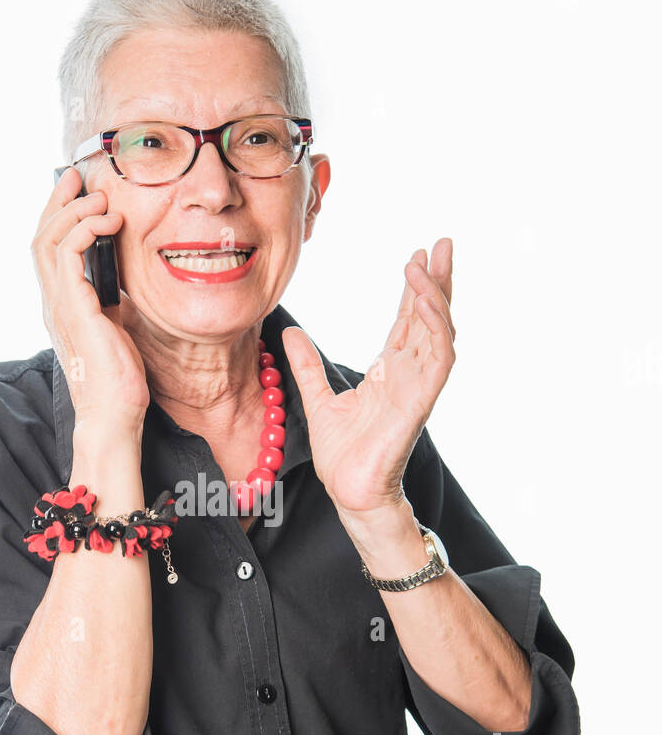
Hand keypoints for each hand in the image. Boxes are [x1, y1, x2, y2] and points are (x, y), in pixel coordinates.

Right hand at [30, 167, 149, 432]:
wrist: (114, 415)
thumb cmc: (119, 380)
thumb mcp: (116, 328)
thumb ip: (109, 301)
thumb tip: (119, 278)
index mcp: (61, 306)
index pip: (49, 250)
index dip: (58, 215)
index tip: (78, 189)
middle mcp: (53, 303)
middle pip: (41, 237)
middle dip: (59, 202)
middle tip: (80, 177)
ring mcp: (59, 306)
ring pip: (48, 241)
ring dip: (74, 212)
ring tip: (101, 199)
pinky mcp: (74, 310)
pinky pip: (67, 256)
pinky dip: (83, 231)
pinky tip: (108, 223)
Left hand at [282, 238, 455, 516]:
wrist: (349, 492)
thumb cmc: (342, 455)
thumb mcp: (317, 398)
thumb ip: (308, 365)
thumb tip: (290, 332)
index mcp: (389, 372)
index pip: (408, 320)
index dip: (414, 289)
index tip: (417, 256)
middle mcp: (408, 374)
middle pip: (431, 317)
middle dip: (439, 279)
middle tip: (444, 242)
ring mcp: (417, 387)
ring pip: (439, 331)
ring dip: (436, 296)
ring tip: (428, 264)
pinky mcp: (420, 402)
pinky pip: (437, 360)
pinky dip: (435, 329)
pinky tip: (427, 304)